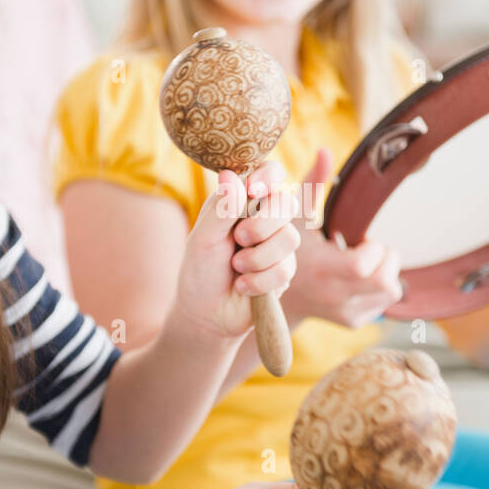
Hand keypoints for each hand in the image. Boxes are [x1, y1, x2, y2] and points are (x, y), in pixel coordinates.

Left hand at [170, 161, 300, 340]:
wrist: (206, 315)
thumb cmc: (199, 271)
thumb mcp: (203, 239)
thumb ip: (220, 210)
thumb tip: (231, 176)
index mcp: (241, 201)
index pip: (269, 174)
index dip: (269, 176)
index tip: (255, 189)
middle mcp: (263, 218)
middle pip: (286, 204)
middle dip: (262, 224)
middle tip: (239, 238)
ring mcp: (277, 245)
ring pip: (289, 238)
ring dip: (258, 257)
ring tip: (236, 268)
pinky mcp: (284, 271)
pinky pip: (286, 269)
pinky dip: (259, 280)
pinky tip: (242, 286)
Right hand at [279, 148, 402, 327]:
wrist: (272, 296)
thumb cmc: (284, 247)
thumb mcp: (293, 216)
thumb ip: (311, 184)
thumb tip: (324, 150)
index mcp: (324, 271)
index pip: (367, 267)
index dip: (375, 251)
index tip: (363, 240)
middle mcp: (336, 298)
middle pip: (386, 282)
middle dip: (387, 260)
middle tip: (370, 248)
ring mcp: (346, 313)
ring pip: (391, 293)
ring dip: (386, 272)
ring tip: (363, 261)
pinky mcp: (353, 321)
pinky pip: (384, 303)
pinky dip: (380, 287)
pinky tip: (358, 277)